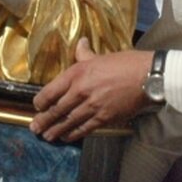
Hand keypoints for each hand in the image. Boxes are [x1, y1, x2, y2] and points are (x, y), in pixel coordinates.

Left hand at [30, 39, 152, 141]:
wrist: (146, 76)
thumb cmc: (124, 63)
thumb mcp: (100, 56)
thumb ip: (85, 54)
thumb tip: (80, 42)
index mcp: (77, 73)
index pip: (51, 90)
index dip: (41, 101)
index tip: (36, 107)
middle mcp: (81, 90)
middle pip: (57, 109)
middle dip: (44, 120)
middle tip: (34, 128)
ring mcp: (92, 106)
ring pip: (68, 122)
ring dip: (55, 130)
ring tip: (46, 137)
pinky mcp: (104, 118)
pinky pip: (84, 128)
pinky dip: (73, 134)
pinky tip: (66, 138)